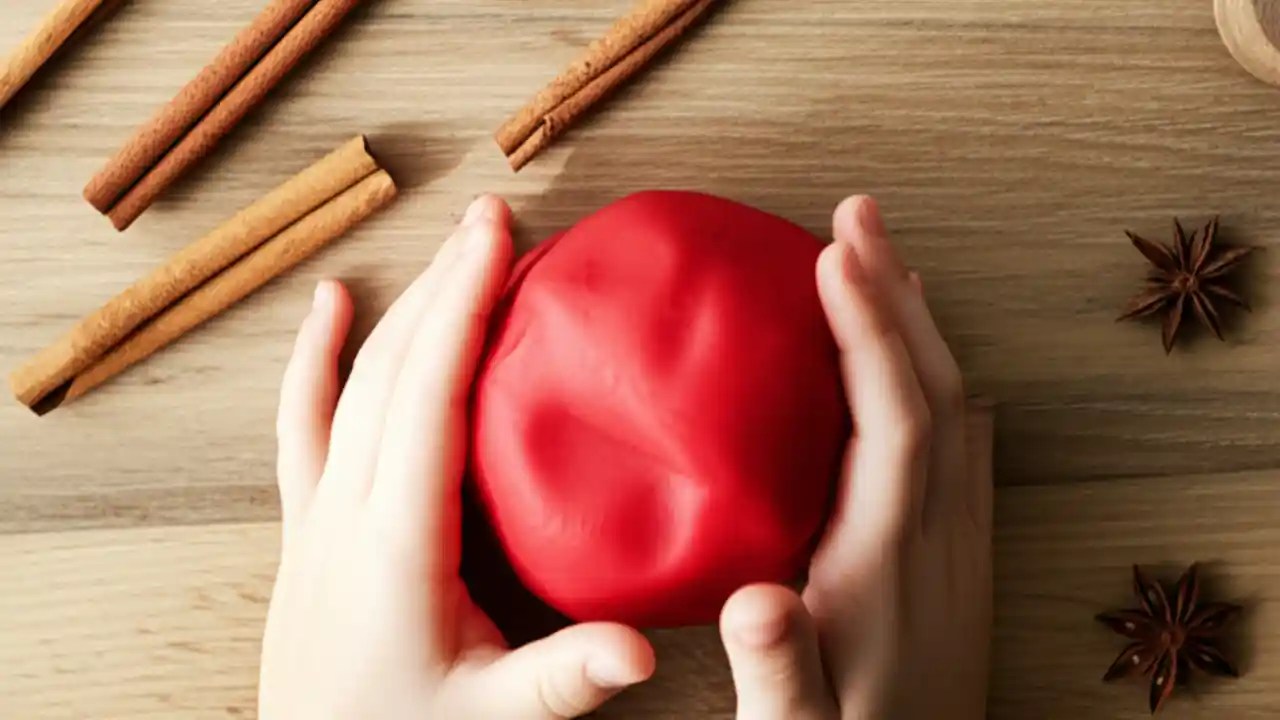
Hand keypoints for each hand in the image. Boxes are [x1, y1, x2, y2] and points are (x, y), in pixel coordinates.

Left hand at [259, 196, 654, 719]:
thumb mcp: (491, 719)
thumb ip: (565, 678)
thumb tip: (644, 650)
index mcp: (396, 543)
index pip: (428, 395)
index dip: (461, 305)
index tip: (492, 233)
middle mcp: (346, 511)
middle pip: (393, 367)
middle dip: (443, 282)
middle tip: (493, 215)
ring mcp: (317, 514)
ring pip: (351, 382)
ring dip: (400, 307)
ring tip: (445, 247)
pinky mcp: (308, 525)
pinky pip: (302, 421)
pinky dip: (314, 356)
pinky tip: (330, 305)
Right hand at [718, 196, 993, 719]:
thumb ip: (777, 669)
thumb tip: (755, 600)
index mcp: (886, 565)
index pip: (893, 421)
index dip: (869, 331)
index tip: (836, 254)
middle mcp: (935, 540)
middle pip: (935, 392)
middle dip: (896, 295)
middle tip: (860, 214)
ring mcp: (955, 545)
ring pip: (956, 408)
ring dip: (919, 327)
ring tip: (882, 261)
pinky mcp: (954, 558)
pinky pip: (961, 442)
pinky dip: (933, 378)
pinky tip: (917, 364)